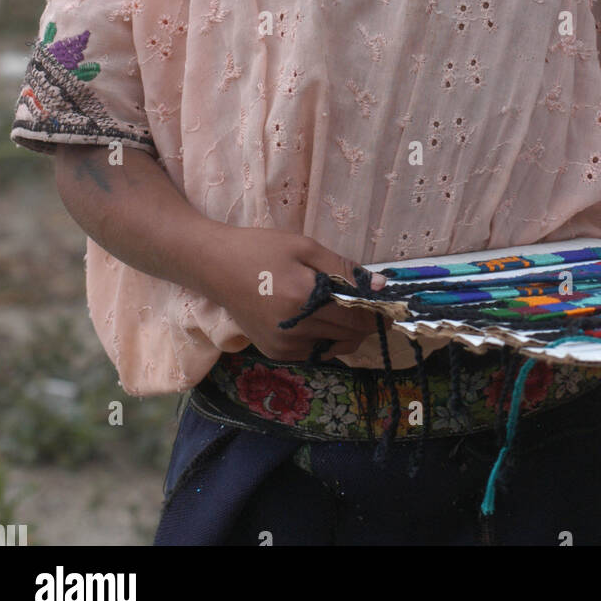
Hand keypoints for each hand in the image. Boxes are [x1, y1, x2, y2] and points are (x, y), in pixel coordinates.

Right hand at [203, 225, 385, 361]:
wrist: (215, 267)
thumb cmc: (261, 250)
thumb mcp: (305, 247)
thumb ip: (343, 269)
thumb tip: (380, 286)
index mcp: (305, 300)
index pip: (357, 318)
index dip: (376, 311)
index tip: (385, 303)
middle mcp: (295, 330)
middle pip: (349, 336)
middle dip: (363, 321)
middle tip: (365, 303)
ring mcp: (283, 347)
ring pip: (334, 347)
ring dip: (345, 332)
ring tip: (338, 308)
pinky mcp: (274, 353)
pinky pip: (313, 351)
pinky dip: (323, 338)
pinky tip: (315, 317)